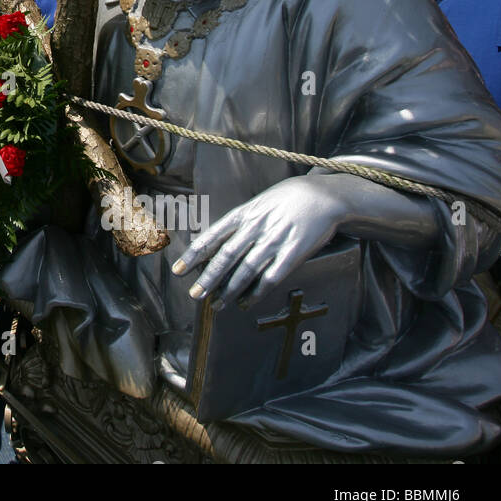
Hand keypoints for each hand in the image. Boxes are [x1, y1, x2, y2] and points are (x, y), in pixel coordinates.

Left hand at [171, 176, 345, 308]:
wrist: (322, 195)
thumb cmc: (284, 200)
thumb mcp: (256, 205)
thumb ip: (238, 224)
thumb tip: (214, 244)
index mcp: (243, 214)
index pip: (212, 236)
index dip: (194, 254)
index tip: (178, 270)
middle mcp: (255, 227)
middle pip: (226, 256)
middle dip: (208, 278)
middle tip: (194, 295)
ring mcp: (274, 240)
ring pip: (246, 270)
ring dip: (229, 290)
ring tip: (216, 305)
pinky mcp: (294, 253)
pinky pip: (271, 277)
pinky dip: (256, 293)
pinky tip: (245, 303)